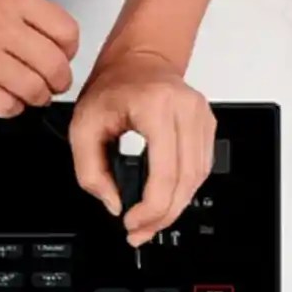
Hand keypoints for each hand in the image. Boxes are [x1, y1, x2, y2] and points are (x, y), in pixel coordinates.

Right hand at [0, 0, 78, 117]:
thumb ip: (26, 14)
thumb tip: (53, 44)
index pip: (66, 33)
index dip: (69, 52)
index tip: (63, 58)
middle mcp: (1, 26)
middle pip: (55, 66)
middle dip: (59, 81)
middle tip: (52, 84)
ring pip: (33, 90)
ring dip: (36, 97)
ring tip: (29, 94)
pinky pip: (5, 106)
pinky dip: (12, 107)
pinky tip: (6, 99)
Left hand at [70, 50, 215, 245]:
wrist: (138, 60)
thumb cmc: (113, 87)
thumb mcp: (83, 127)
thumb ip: (91, 171)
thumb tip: (114, 203)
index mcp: (156, 107)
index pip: (165, 172)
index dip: (151, 208)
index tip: (131, 222)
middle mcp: (186, 110)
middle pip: (186, 181)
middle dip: (162, 216)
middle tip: (140, 232)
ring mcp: (202, 117)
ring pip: (198, 179)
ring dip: (174, 207)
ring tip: (149, 222)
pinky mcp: (207, 125)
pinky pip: (201, 169)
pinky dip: (183, 190)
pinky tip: (164, 200)